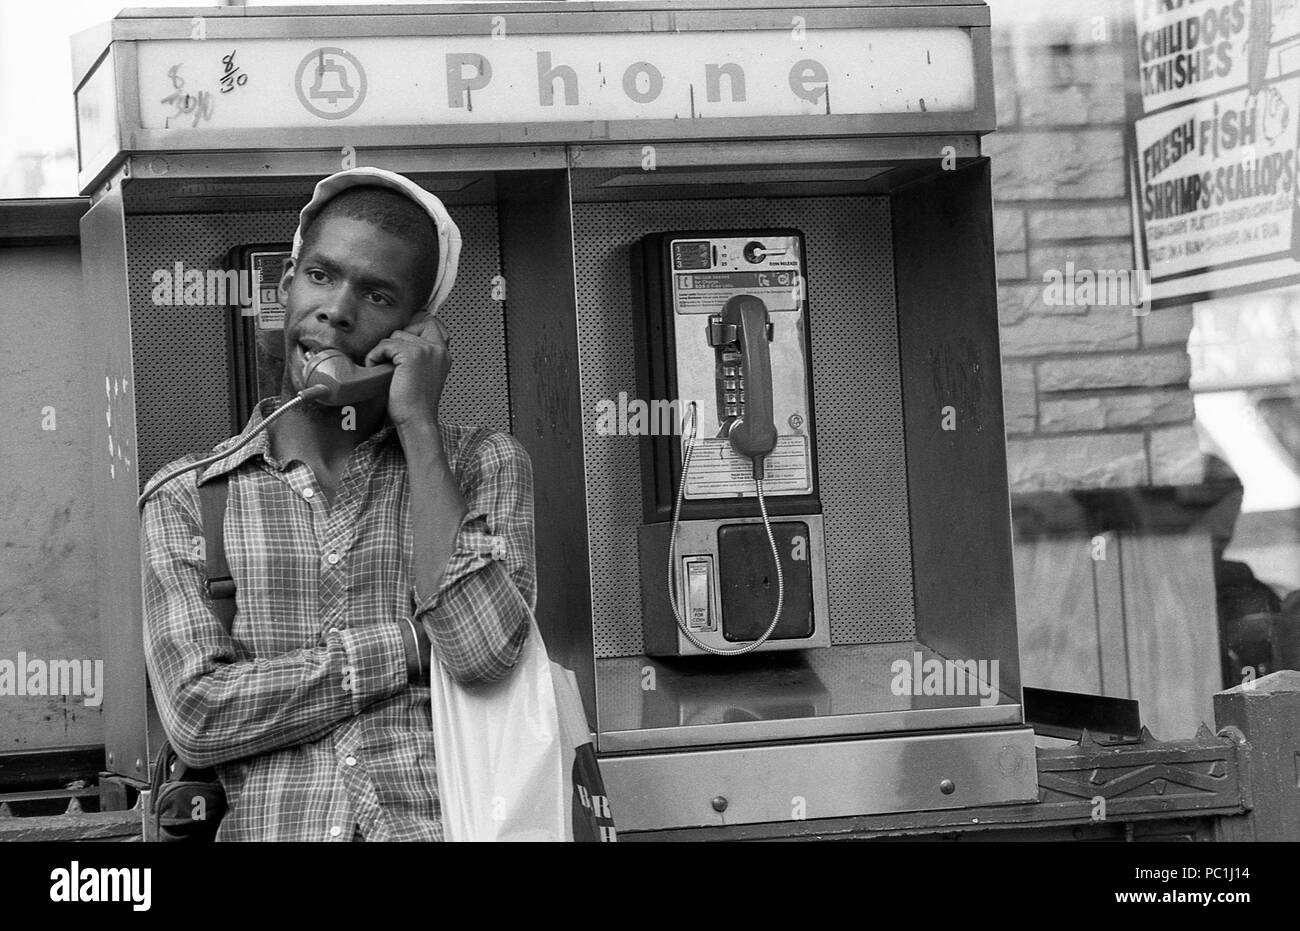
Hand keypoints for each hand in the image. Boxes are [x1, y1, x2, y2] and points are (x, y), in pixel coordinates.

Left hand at [364, 311, 451, 429]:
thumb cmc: (414, 405)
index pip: (432, 323)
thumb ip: (418, 355)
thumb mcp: (421, 375)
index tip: (401, 345)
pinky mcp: (412, 354)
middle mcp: (438, 349)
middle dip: (396, 340)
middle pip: (411, 326)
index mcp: (443, 354)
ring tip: (384, 371)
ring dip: (383, 351)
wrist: (416, 421)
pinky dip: (375, 357)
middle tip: (391, 360)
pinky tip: (378, 372)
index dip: (414, 328)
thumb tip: (397, 338)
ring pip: (395, 335)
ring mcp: (426, 350)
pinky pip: (384, 345)